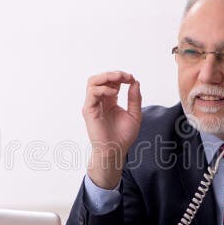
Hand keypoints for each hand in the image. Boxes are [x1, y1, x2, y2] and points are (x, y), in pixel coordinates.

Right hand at [83, 71, 141, 188]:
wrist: (115, 150)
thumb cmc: (123, 136)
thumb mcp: (135, 115)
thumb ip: (135, 99)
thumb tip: (135, 82)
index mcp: (110, 101)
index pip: (112, 82)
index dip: (121, 77)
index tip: (132, 79)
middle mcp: (100, 101)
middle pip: (100, 78)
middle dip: (113, 74)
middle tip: (125, 76)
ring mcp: (93, 105)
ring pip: (92, 81)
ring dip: (106, 77)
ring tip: (118, 79)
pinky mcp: (89, 110)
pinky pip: (92, 93)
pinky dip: (102, 89)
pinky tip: (113, 93)